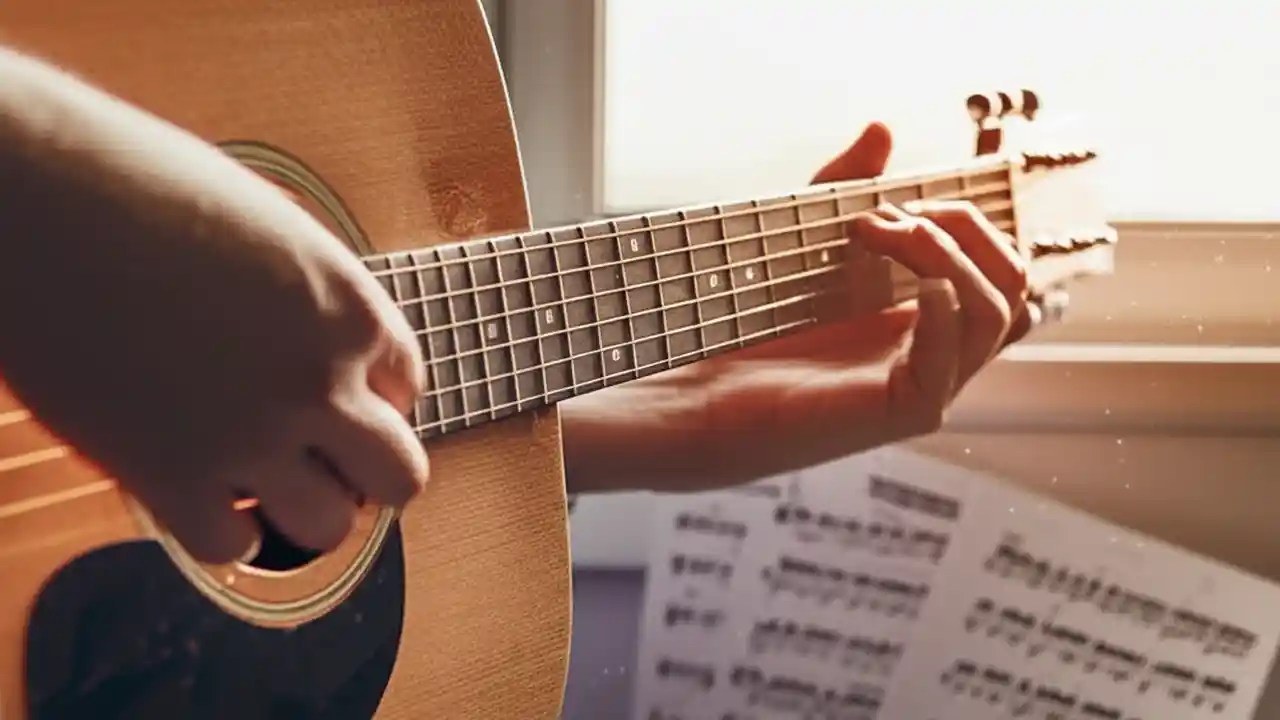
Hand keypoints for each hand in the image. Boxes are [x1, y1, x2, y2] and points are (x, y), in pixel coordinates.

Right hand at [0, 49, 428, 562]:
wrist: (34, 197)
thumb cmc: (137, 186)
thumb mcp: (269, 228)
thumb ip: (312, 302)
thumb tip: (329, 353)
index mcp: (348, 309)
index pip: (405, 386)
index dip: (367, 394)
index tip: (331, 395)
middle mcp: (317, 379)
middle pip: (399, 475)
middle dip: (366, 470)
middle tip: (323, 456)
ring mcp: (250, 434)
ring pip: (329, 524)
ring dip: (303, 506)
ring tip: (263, 476)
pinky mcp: (170, 475)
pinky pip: (231, 546)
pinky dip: (223, 529)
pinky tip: (203, 494)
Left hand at [561, 122, 1033, 492]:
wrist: (703, 395)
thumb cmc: (751, 329)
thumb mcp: (806, 242)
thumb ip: (845, 189)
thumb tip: (882, 128)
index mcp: (926, 318)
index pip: (998, 263)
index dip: (966, 219)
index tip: (896, 201)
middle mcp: (938, 352)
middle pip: (1011, 280)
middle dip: (962, 226)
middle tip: (887, 215)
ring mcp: (929, 383)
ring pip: (995, 310)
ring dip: (946, 256)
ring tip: (878, 233)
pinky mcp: (905, 410)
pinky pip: (955, 357)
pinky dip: (945, 309)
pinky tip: (914, 283)